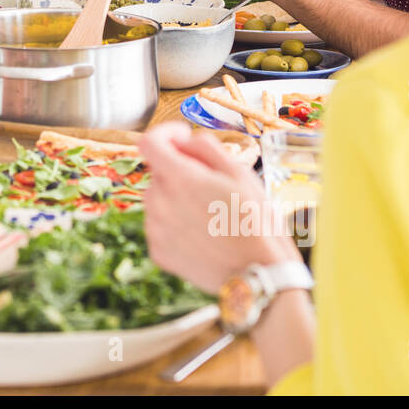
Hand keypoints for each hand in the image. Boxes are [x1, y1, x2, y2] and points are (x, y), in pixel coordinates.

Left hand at [141, 123, 296, 293]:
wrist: (259, 275)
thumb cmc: (256, 222)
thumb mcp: (240, 173)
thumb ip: (206, 147)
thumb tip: (185, 139)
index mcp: (178, 178)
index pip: (149, 141)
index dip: (165, 132)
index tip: (182, 135)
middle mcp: (158, 203)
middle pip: (159, 172)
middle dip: (180, 169)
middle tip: (213, 183)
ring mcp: (155, 230)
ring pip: (158, 199)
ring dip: (177, 197)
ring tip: (212, 213)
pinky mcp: (158, 252)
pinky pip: (160, 226)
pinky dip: (176, 223)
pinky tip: (204, 233)